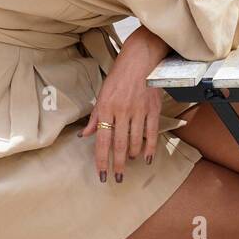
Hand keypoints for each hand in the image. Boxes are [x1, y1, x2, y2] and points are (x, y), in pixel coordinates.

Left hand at [80, 25, 167, 182]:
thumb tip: (85, 135)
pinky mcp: (153, 109)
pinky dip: (150, 148)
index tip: (102, 175)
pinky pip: (152, 133)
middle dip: (118, 165)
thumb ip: (94, 117)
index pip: (102, 141)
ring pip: (135, 141)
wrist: (140, 61)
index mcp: (106, 108)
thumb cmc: (118, 77)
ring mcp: (139, 111)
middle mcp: (122, 111)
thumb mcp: (101, 95)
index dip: (102, 161)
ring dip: (133, 156)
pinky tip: (146, 158)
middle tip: (118, 178)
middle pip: (119, 145)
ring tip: (130, 162)